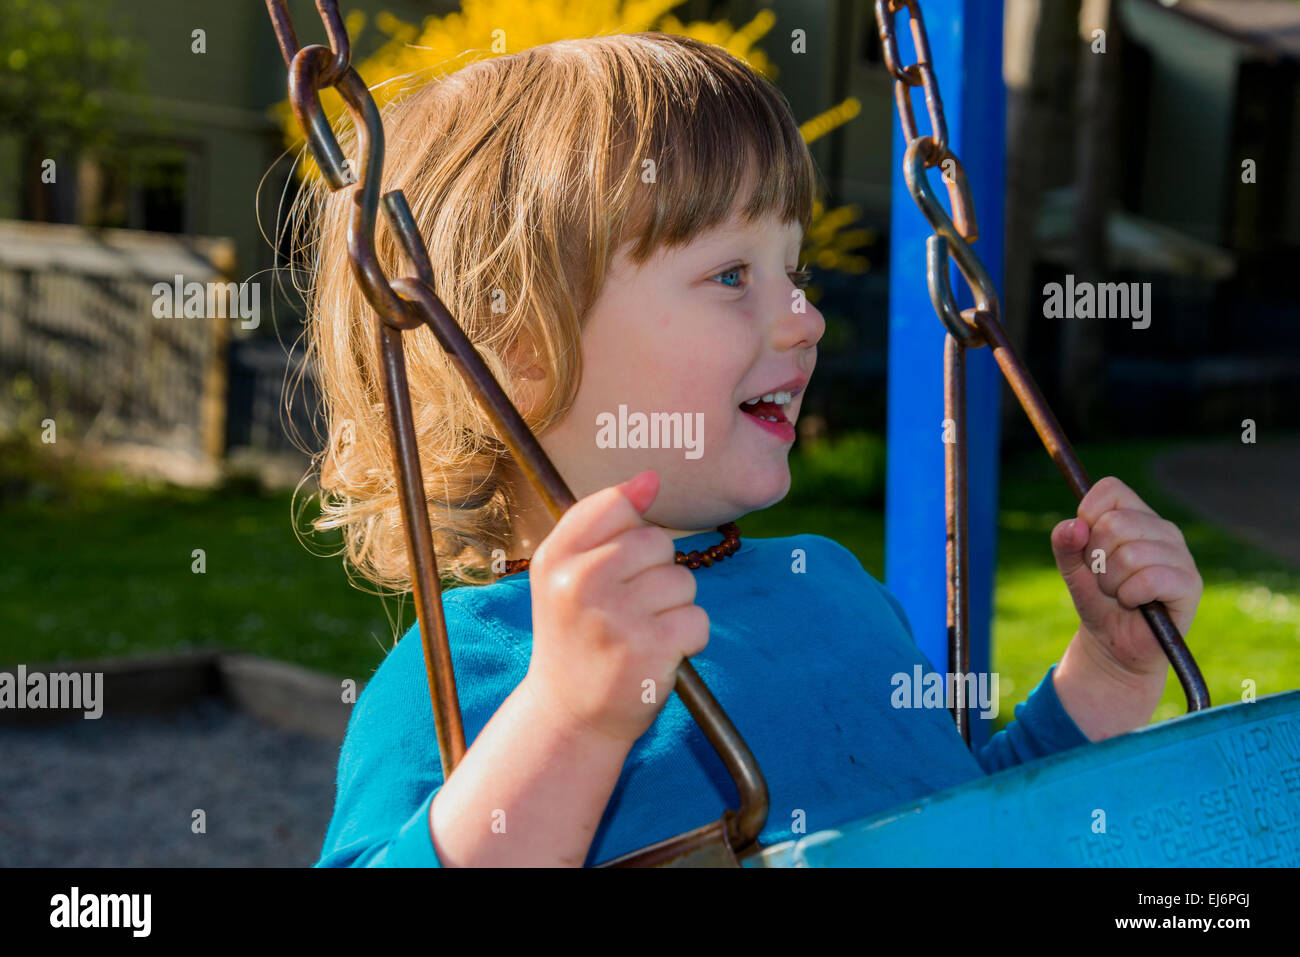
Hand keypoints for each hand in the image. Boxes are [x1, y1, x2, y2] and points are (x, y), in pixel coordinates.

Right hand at [523, 469, 709, 746]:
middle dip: (656, 574)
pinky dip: (688, 638)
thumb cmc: (575, 634)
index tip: (616, 571)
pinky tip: (658, 654)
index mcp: (556, 558)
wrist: (568, 715)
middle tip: (629, 610)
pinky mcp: (649, 650)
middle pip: (657, 542)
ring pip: (682, 581)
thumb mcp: (567, 573)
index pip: (616, 505)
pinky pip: (698, 619)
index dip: (629, 537)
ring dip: (674, 608)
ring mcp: (615, 617)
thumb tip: (650, 478)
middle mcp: (580, 583)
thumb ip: (604, 518)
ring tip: (642, 633)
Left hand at [1050, 475, 1201, 680]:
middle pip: (1114, 524)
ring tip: (1119, 593)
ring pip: (1130, 554)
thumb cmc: (1097, 599)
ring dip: (1111, 582)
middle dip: (1095, 558)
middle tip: (1104, 578)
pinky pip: (1150, 579)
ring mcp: (1180, 555)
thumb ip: (1065, 544)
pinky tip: (1135, 603)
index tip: (1085, 543)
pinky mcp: (1189, 583)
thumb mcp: (1072, 569)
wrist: (1115, 642)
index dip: (1088, 514)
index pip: (1111, 489)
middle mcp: (1163, 529)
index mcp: (1136, 516)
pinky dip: (1130, 595)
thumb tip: (1074, 526)